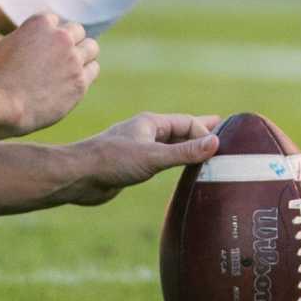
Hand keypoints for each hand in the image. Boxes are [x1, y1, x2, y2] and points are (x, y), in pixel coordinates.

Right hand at [0, 12, 98, 133]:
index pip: (54, 20)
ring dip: (82, 54)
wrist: (2, 108)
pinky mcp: (80, 82)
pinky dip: (86, 72)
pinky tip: (74, 80)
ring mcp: (74, 60)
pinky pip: (93, 69)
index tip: (41, 46)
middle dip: (68, 41)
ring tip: (71, 66)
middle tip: (58, 57)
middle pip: (77, 30)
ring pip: (91, 48)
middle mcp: (61, 37)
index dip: (47, 33)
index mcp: (40, 23)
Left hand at [62, 112, 221, 206]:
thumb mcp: (153, 157)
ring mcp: (139, 148)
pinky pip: (161, 160)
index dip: (204, 131)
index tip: (220, 147)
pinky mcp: (133, 165)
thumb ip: (184, 153)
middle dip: (199, 132)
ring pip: (170, 146)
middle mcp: (146, 132)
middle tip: (221, 131)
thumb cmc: (112, 161)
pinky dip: (175, 162)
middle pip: (179, 130)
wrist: (79, 177)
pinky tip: (177, 169)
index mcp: (150, 123)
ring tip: (204, 149)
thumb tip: (216, 143)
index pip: (186, 122)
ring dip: (188, 148)